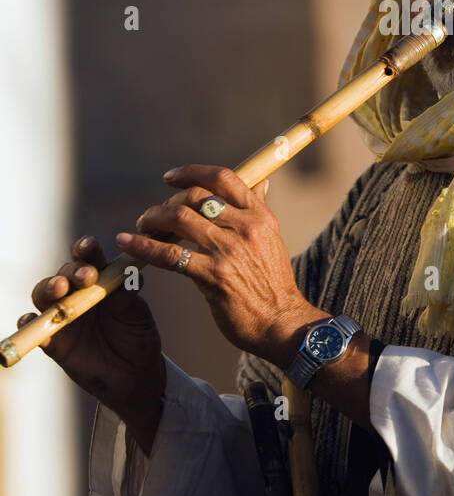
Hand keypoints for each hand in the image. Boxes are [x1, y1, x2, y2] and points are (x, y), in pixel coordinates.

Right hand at [24, 235, 163, 416]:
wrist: (135, 374)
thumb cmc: (137, 335)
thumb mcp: (137, 314)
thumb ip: (126, 295)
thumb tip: (127, 275)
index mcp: (99, 279)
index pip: (88, 257)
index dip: (86, 249)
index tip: (90, 248)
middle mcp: (77, 293)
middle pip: (64, 273)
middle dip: (71, 271)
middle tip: (85, 276)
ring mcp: (62, 317)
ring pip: (44, 295)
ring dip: (48, 288)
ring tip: (59, 289)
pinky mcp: (54, 342)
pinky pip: (35, 330)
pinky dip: (29, 323)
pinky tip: (31, 319)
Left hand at [117, 164, 323, 363]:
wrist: (282, 323)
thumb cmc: (274, 284)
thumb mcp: (272, 239)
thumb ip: (259, 210)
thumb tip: (261, 182)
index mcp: (259, 216)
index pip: (223, 178)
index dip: (191, 172)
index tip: (170, 177)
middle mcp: (245, 227)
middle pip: (195, 197)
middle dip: (167, 202)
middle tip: (153, 215)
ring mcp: (228, 251)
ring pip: (179, 218)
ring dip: (153, 219)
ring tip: (141, 227)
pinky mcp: (212, 276)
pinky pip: (170, 254)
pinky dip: (144, 246)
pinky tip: (128, 244)